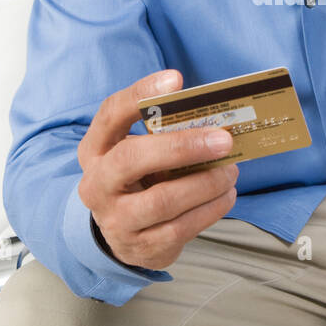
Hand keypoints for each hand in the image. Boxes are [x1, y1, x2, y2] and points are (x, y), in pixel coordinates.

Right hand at [77, 69, 239, 272]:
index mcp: (95, 149)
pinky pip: (180, 228)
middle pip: (132, 157)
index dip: (140, 94)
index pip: (111, 113)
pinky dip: (210, 209)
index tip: (176, 79)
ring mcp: (115, 219)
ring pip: (163, 199)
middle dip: (182, 146)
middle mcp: (97, 184)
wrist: (124, 235)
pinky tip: (226, 195)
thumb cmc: (139, 179)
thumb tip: (213, 121)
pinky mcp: (140, 246)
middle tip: (223, 140)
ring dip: (206, 183)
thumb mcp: (140, 152)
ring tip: (230, 171)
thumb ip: (163, 134)